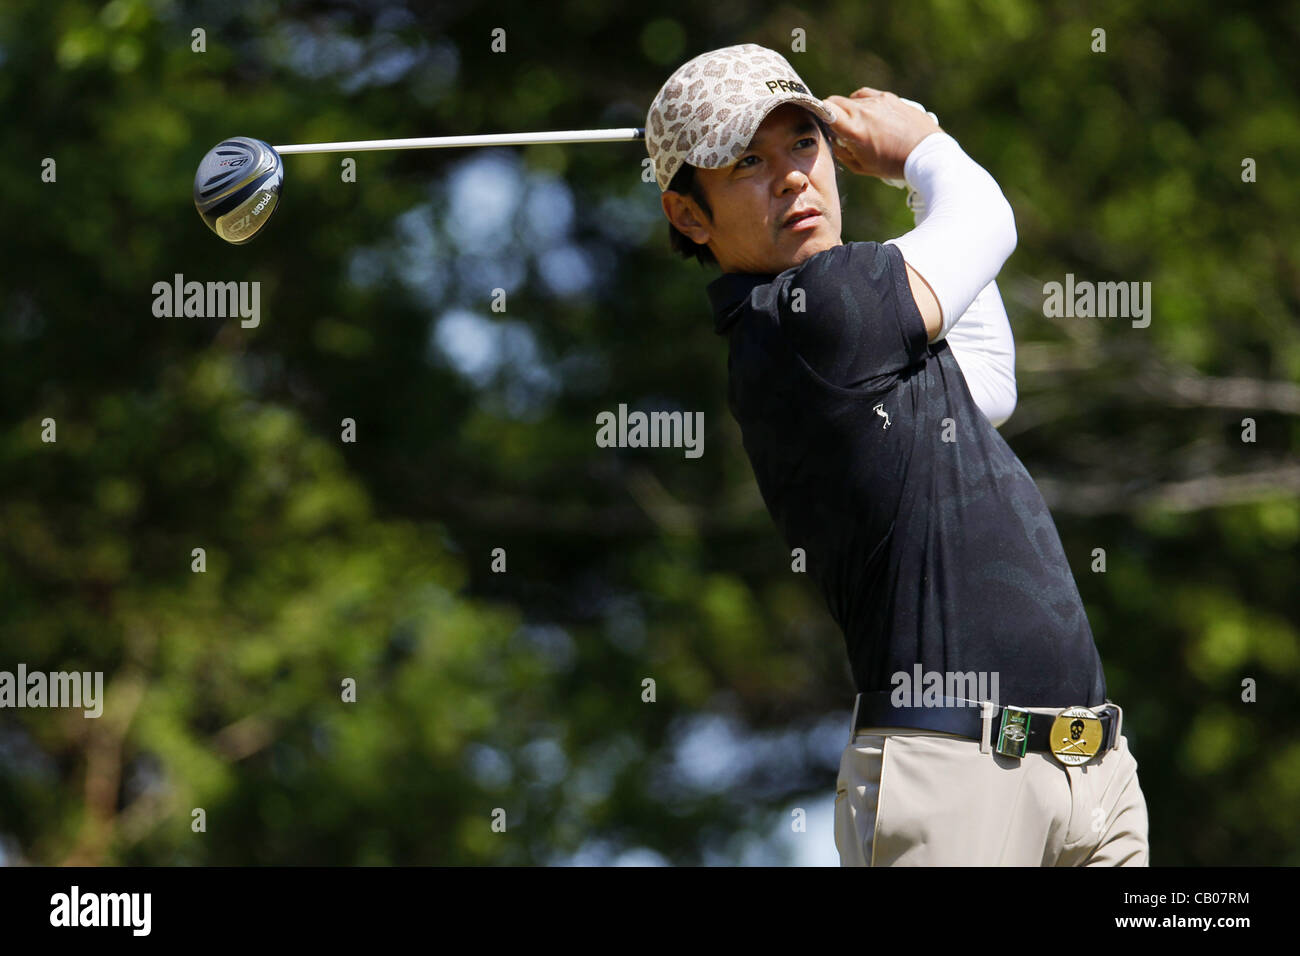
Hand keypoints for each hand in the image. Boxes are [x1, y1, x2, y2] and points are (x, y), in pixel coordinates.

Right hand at [821, 88, 941, 181]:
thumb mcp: (861, 166)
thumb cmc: (893, 164)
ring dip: (848, 110)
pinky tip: (866, 114)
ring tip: (857, 125)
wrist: (926, 153)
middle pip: (834, 101)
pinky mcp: (889, 97)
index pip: (824, 109)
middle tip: (835, 128)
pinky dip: (862, 103)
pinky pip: (867, 95)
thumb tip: (833, 140)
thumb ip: (841, 152)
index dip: (817, 114)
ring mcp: (877, 101)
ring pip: (851, 99)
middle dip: (830, 113)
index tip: (817, 122)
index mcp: (853, 128)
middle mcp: (863, 110)